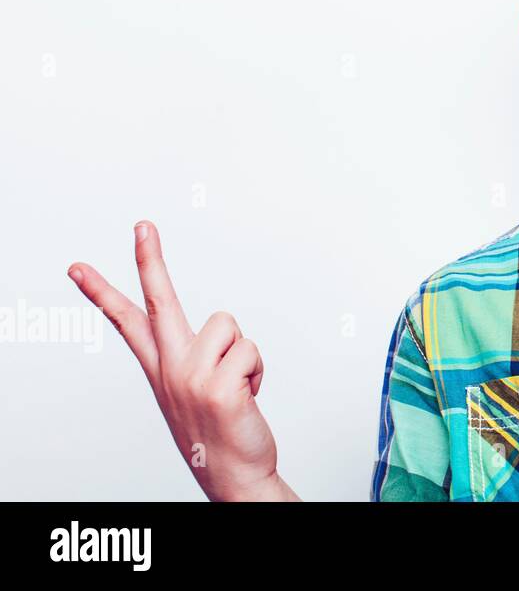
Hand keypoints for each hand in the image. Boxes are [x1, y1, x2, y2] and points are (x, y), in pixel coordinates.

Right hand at [67, 221, 293, 500]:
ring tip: (238, 383)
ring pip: (228, 325)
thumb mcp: (194, 392)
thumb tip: (220, 329)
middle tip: (142, 224)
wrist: (235, 473)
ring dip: (242, 352)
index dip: (103, 292)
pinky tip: (248, 395)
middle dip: (150, 259)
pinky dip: (258, 370)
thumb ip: (196, 357)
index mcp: (162, 369)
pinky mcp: (219, 386)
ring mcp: (192, 377)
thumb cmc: (220, 430)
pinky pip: (250, 349)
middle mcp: (171, 369)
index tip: (79, 266)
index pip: (128, 322)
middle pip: (160, 301)